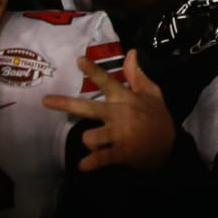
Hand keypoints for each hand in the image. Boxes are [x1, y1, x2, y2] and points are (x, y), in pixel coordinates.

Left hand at [43, 51, 174, 172]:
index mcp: (125, 99)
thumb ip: (137, 75)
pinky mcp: (122, 153)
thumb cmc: (157, 118)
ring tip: (95, 147)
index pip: (107, 82)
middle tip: (46, 101)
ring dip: (89, 141)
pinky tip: (83, 166)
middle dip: (67, 104)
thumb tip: (131, 52)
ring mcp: (120, 134)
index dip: (93, 71)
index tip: (79, 60)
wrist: (171, 147)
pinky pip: (103, 157)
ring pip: (92, 136)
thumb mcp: (152, 93)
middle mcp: (120, 114)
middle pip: (89, 108)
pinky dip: (93, 162)